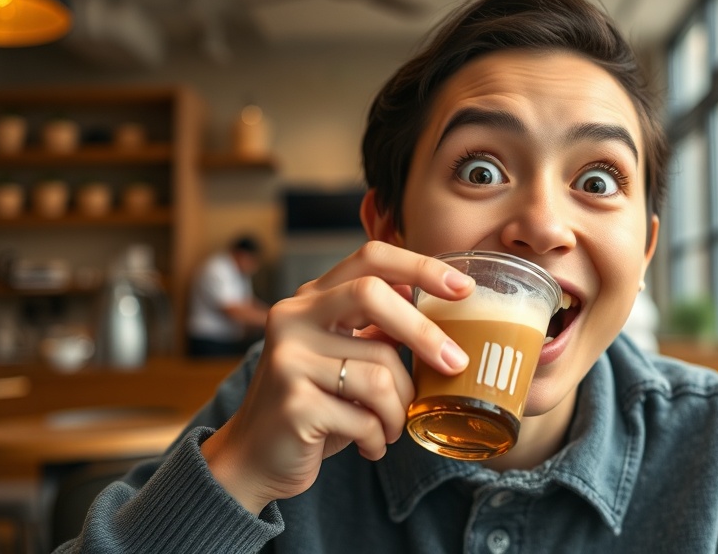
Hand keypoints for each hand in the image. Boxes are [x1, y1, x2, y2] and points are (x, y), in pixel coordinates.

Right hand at [200, 241, 473, 513]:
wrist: (254, 458)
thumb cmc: (315, 403)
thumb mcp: (345, 356)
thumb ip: (379, 330)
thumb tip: (442, 311)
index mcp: (311, 299)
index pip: (370, 259)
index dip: (421, 266)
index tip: (463, 289)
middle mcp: (293, 318)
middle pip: (373, 297)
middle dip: (424, 333)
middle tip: (456, 364)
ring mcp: (289, 359)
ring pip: (380, 372)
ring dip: (400, 409)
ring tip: (394, 426)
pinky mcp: (294, 404)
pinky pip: (366, 417)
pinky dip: (379, 437)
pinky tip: (372, 445)